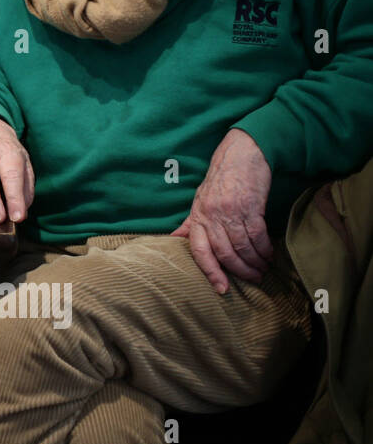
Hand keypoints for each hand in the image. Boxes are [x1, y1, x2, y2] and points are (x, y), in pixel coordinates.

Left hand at [173, 128, 272, 293]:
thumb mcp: (200, 201)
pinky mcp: (250, 206)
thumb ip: (191, 223)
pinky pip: (258, 235)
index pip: (199, 250)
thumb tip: (174, 239)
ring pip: (242, 246)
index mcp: (198, 216)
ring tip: (263, 269)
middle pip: (224, 253)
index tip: (222, 288)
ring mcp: (230, 211)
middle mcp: (211, 216)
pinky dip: (265, 248)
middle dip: (240, 271)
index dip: (209, 271)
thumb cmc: (221, 180)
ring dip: (255, 262)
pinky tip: (270, 254)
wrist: (241, 154)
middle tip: (254, 279)